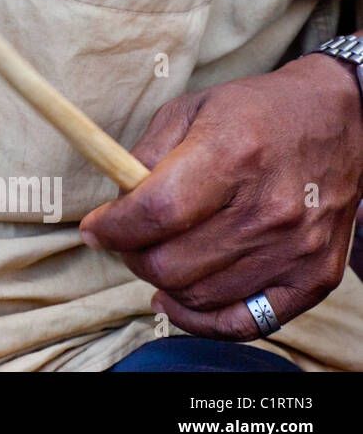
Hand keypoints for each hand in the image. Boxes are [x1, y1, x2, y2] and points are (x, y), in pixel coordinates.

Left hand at [80, 50, 362, 339]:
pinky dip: (202, 319)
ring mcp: (295, 248)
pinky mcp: (315, 276)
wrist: (339, 121)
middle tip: (127, 239)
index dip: (112, 228)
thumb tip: (115, 207)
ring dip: (162, 281)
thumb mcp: (189, 109)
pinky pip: (246, 323)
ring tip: (156, 255)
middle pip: (170, 264)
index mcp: (232, 155)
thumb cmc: (254, 112)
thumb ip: (145, 157)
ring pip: (197, 295)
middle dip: (131, 254)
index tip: (95, 229)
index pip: (155, 213)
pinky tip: (178, 298)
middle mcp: (269, 209)